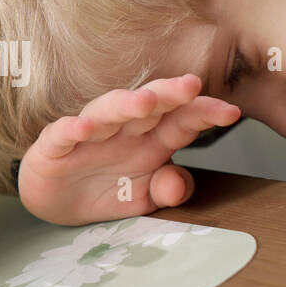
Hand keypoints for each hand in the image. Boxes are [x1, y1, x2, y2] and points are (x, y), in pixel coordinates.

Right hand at [17, 74, 240, 225]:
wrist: (56, 201)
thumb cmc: (105, 190)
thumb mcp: (145, 199)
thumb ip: (169, 190)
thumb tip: (177, 182)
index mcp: (151, 140)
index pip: (182, 120)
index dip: (205, 112)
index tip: (231, 112)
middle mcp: (123, 130)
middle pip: (149, 106)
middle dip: (170, 93)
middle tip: (192, 85)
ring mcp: (88, 135)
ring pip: (108, 112)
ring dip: (125, 104)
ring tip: (145, 102)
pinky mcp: (54, 146)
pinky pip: (62, 135)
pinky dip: (71, 129)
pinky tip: (83, 128)